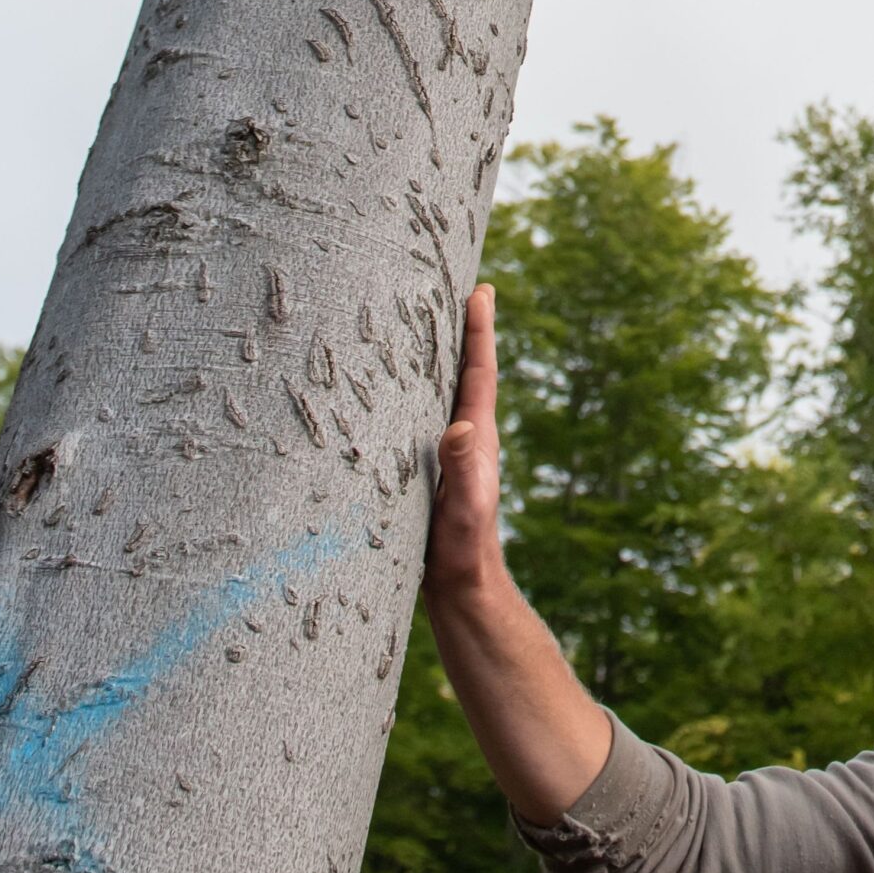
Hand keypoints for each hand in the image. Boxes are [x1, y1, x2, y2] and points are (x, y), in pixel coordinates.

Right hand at [426, 284, 507, 607]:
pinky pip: (418, 417)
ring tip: (421, 319)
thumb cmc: (462, 552)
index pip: (478, 373)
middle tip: (453, 283)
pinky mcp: (426, 469)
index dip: (479, 331)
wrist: (459, 589)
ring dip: (434, 356)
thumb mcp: (462, 510)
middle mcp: (463, 438)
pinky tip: (391, 388)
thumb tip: (461, 426)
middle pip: (462, 371)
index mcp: (475, 438)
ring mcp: (446, 453)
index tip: (481, 290)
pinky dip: (411, 392)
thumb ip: (463, 471)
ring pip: (439, 392)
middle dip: (459, 329)